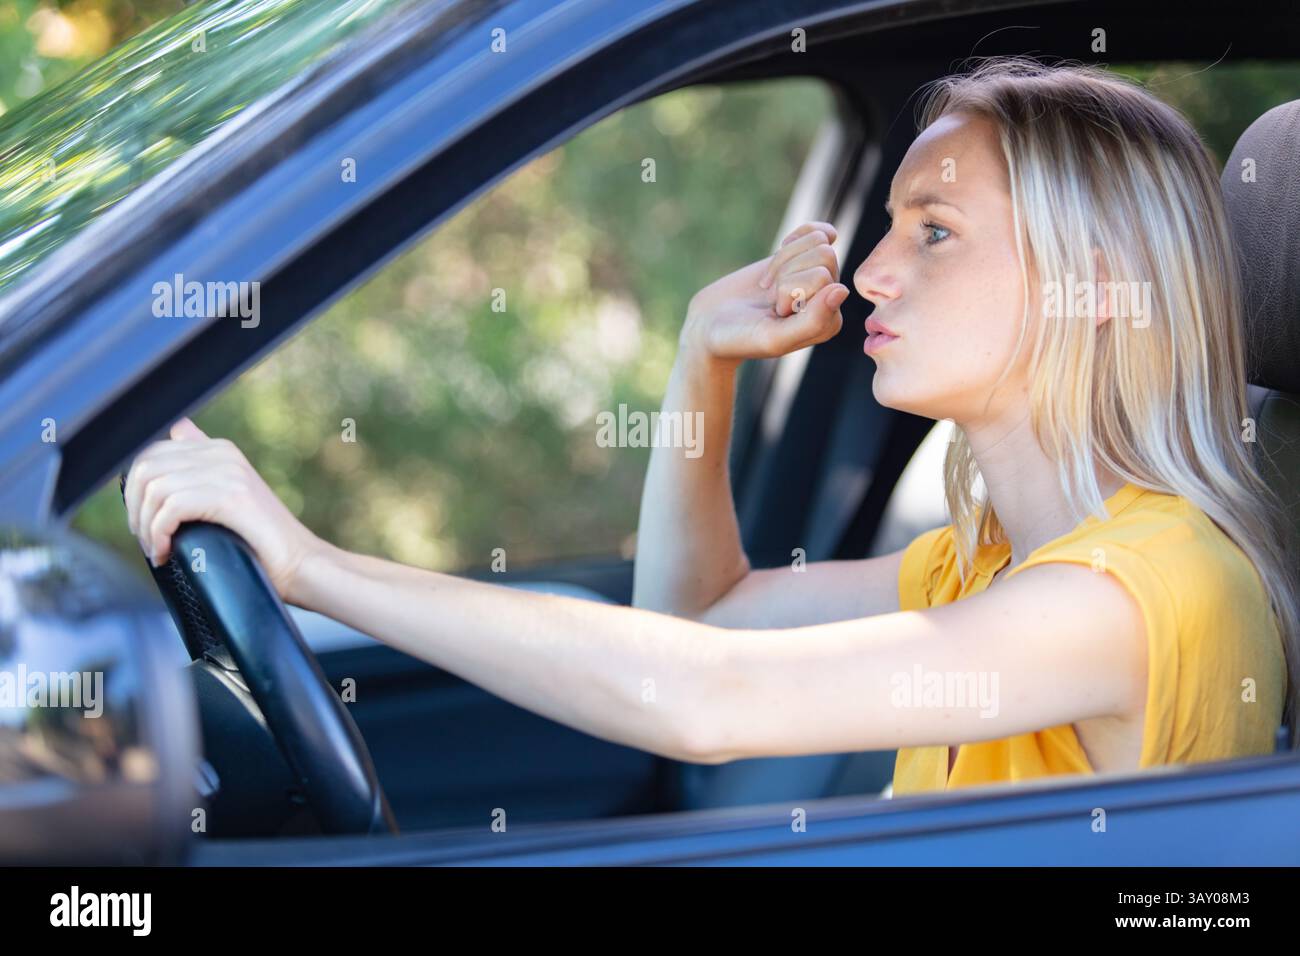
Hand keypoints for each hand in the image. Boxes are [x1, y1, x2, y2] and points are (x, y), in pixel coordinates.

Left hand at [123, 417, 322, 603]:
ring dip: (145, 527)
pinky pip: (171, 508)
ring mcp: (228, 472)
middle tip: (147, 541)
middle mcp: (222, 453)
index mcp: (219, 449)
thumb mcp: (227, 497)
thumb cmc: (263, 544)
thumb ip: (201, 467)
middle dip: (134, 509)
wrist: (302, 564)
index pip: (150, 453)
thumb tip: (178, 430)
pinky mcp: (231, 496)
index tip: (144, 524)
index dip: (134, 492)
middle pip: (145, 468)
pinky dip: (159, 535)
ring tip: (157, 550)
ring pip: (154, 489)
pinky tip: (166, 553)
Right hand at [681, 221, 849, 362]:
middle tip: (769, 297)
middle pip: (825, 256)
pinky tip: (780, 256)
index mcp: (829, 322)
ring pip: (818, 241)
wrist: (711, 325)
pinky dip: (796, 239)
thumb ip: (813, 321)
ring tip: (769, 286)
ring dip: (784, 260)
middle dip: (787, 272)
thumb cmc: (741, 338)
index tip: (774, 312)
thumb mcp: (773, 337)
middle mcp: (828, 299)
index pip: (823, 278)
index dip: (790, 288)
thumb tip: (842, 290)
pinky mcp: (803, 260)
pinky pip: (818, 231)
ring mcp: (816, 277)